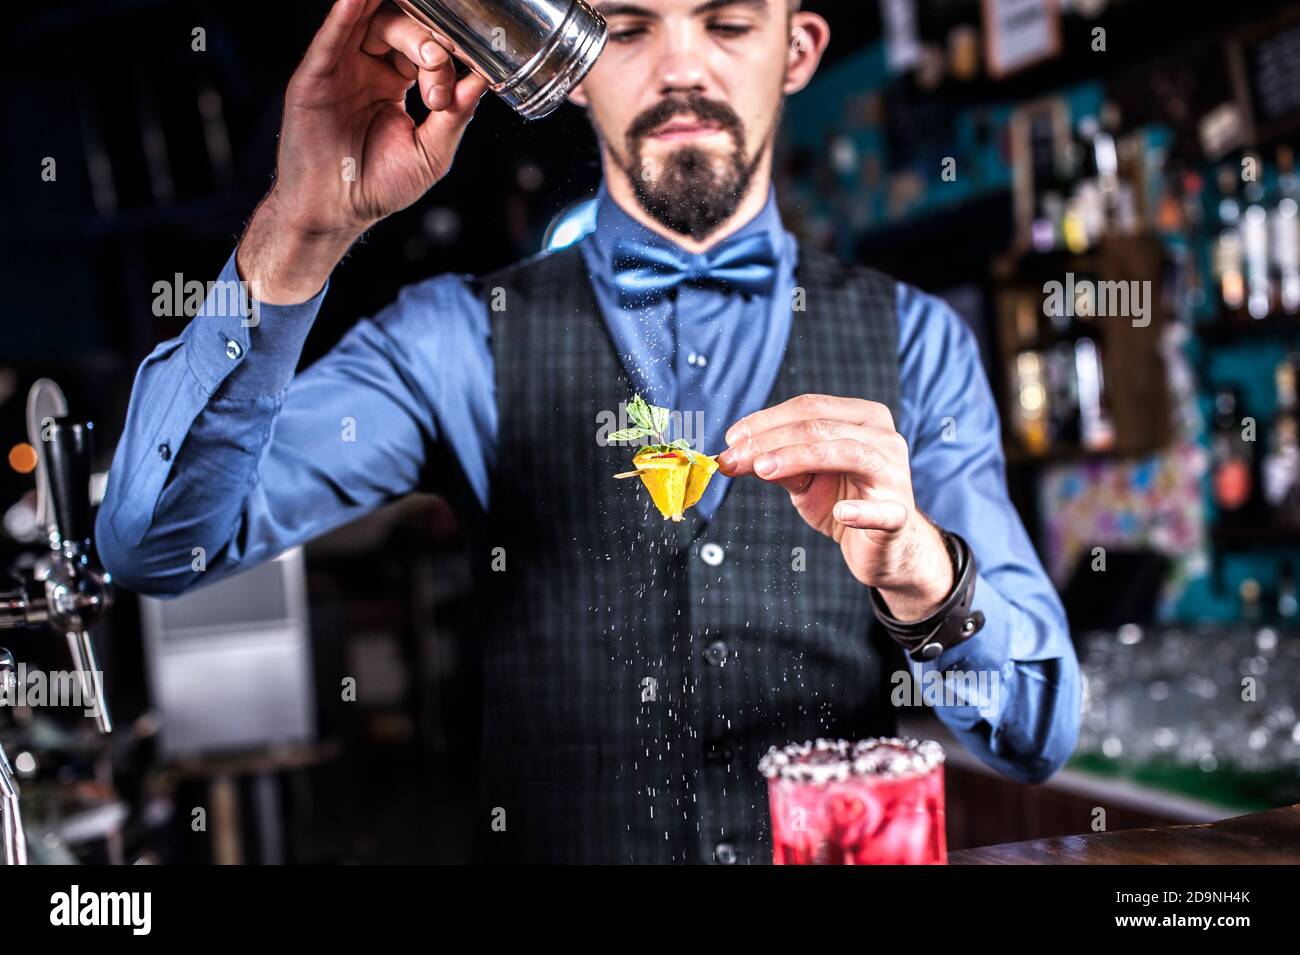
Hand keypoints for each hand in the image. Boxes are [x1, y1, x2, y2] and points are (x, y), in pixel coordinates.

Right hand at [238, 0, 488, 301]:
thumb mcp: (432, 152)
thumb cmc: (379, 186)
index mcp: (395, 82)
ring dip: (402, 28)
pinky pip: (330, 39)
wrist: (337, 212)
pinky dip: (345, 16)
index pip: (426, 50)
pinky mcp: (316, 77)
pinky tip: (357, 1)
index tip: (449, 93)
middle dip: (426, 43)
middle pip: (400, 28)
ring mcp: (341, 69)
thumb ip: (458, 114)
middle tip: (438, 66)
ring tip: (425, 39)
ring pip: (371, 25)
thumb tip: (484, 78)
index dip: (444, 60)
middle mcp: (367, 68)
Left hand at [716, 394, 953, 620]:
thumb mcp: (804, 478)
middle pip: (821, 427)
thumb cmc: (843, 500)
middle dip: (770, 441)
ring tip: (762, 470)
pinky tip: (841, 514)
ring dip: (800, 459)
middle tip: (732, 458)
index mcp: (862, 418)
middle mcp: (883, 437)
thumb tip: (734, 453)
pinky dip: (862, 512)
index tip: (731, 439)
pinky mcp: (899, 513)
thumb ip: (776, 462)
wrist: (881, 545)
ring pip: (848, 453)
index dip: (767, 420)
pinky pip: (883, 511)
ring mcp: (894, 473)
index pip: (810, 407)